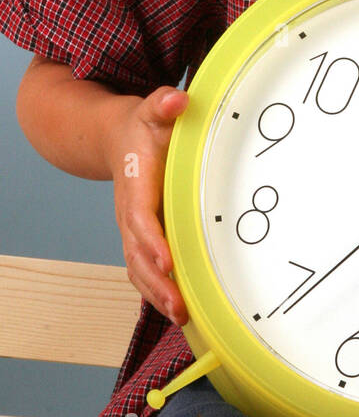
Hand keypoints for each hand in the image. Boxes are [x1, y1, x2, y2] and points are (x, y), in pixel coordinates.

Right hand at [105, 86, 190, 326]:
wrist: (118, 139)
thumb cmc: (143, 128)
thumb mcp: (152, 111)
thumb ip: (163, 105)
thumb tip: (177, 99)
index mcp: (135, 185)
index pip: (140, 218)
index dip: (152, 241)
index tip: (169, 260)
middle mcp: (130, 214)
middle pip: (138, 255)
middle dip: (157, 283)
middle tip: (180, 306)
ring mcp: (134, 230)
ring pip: (139, 269)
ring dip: (158, 295)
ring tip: (182, 317)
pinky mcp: (143, 239)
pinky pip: (146, 271)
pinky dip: (159, 292)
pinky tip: (182, 311)